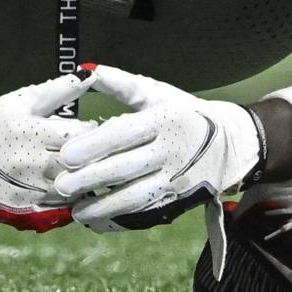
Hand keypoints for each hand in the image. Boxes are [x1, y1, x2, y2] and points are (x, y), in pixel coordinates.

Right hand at [0, 72, 86, 228]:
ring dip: (85, 176)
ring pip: (74, 185)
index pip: (78, 132)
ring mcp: (30, 188)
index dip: (91, 130)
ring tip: (85, 166)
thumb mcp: (19, 101)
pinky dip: (73, 194)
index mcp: (29, 130)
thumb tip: (87, 76)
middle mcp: (30, 161)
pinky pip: (63, 205)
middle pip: (79, 161)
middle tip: (96, 148)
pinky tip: (72, 185)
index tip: (93, 127)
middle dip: (93, 155)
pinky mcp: (29, 209)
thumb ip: (55, 90)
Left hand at [56, 64, 264, 230]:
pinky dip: (121, 219)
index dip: (94, 145)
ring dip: (103, 206)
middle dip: (90, 179)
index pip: (124, 134)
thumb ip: (121, 84)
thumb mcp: (157, 92)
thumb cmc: (185, 111)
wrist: (232, 144)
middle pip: (125, 169)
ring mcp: (175, 180)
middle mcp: (170, 152)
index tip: (66, 154)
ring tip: (76, 211)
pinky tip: (97, 221)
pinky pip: (146, 213)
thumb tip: (87, 70)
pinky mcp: (178, 201)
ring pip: (135, 197)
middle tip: (59, 186)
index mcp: (163, 121)